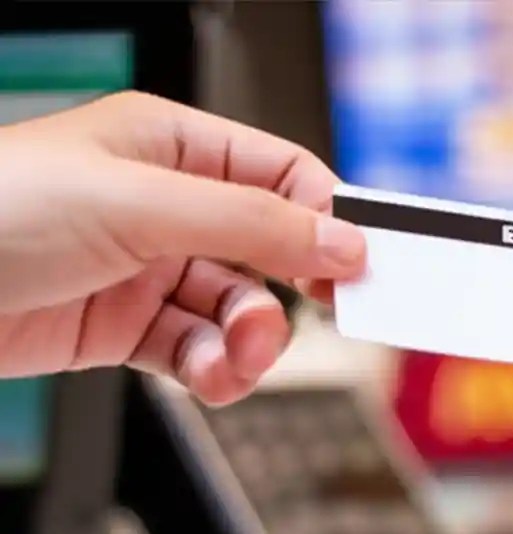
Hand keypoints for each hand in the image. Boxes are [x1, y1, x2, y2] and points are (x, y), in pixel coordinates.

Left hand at [0, 92, 364, 403]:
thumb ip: (254, 224)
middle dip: (286, 293)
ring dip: (249, 342)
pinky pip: (198, 351)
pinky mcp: (125, 328)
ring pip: (239, 311)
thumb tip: (343, 240)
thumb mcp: (142, 205)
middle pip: (269, 252)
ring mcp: (147, 270)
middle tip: (306, 321)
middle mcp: (166, 206)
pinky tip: (206, 377)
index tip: (357, 266)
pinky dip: (213, 371)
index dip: (325, 220)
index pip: (282, 176)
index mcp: (173, 147)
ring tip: (234, 358)